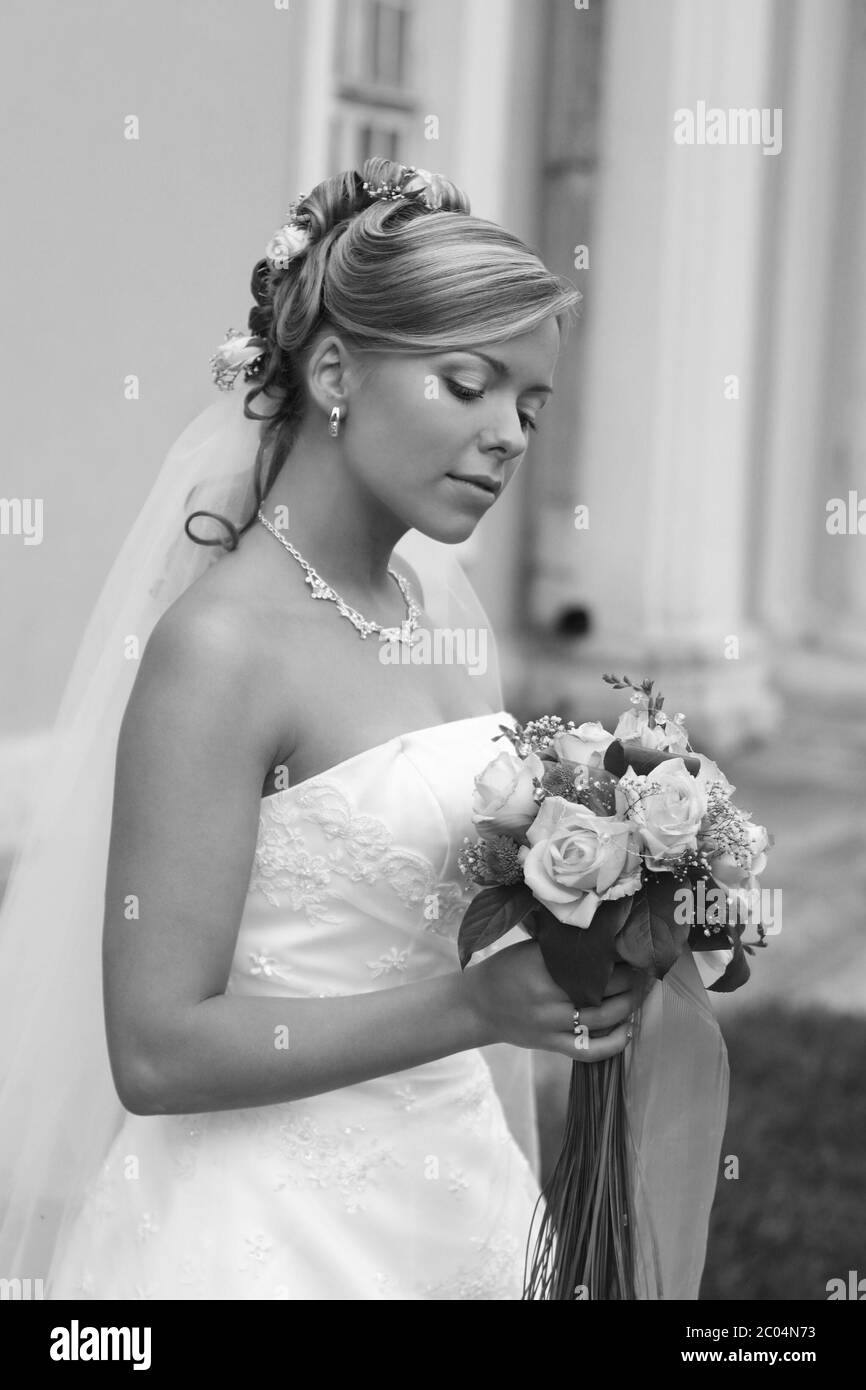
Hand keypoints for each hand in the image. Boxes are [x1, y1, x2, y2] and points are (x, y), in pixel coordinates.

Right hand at [462, 941, 640, 1060]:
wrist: (477, 1006)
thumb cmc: (505, 970)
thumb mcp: (529, 949)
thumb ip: (562, 947)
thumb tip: (605, 935)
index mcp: (542, 965)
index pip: (592, 959)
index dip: (618, 955)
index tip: (631, 948)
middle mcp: (548, 995)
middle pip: (603, 987)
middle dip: (630, 977)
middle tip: (642, 968)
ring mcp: (550, 1024)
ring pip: (602, 1016)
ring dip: (628, 1004)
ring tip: (640, 992)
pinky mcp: (550, 1045)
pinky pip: (589, 1050)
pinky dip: (613, 1042)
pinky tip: (627, 1029)